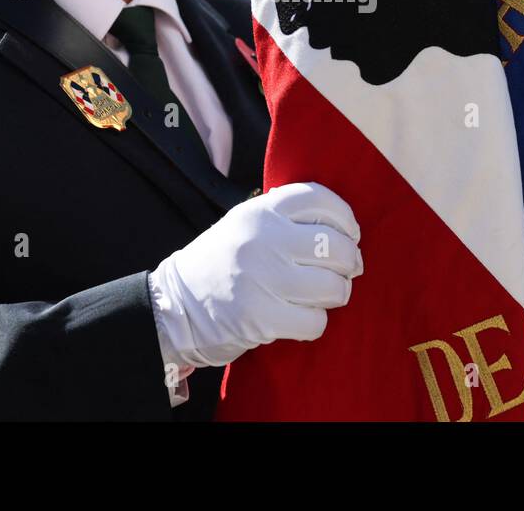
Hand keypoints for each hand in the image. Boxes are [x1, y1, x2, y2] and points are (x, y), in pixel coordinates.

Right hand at [149, 181, 361, 368]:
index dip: (345, 218)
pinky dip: (314, 323)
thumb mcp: (245, 225)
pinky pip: (316, 321)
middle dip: (348, 263)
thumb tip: (344, 231)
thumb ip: (286, 219)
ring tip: (320, 295)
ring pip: (333, 287)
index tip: (349, 234)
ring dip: (335, 295)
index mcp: (260, 211)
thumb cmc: (220, 264)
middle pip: (336, 246)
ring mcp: (263, 278)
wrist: (174, 307)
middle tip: (342, 272)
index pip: (320, 200)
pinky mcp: (262, 317)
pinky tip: (299, 318)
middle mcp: (263, 239)